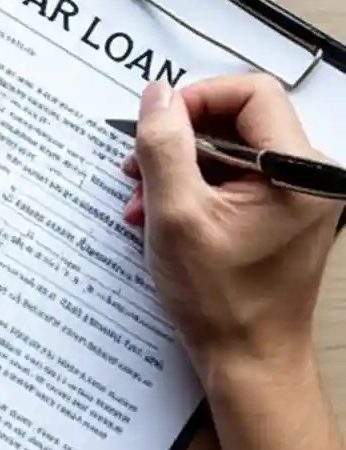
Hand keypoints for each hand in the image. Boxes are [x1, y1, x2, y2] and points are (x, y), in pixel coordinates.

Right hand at [122, 75, 343, 377]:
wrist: (247, 356)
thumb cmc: (222, 301)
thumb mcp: (175, 214)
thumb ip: (163, 146)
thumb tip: (157, 96)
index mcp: (299, 172)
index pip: (251, 93)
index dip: (197, 99)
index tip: (159, 123)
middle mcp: (309, 177)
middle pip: (237, 118)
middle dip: (180, 139)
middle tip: (141, 165)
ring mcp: (296, 194)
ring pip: (229, 147)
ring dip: (179, 166)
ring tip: (145, 198)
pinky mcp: (280, 209)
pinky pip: (233, 174)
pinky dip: (193, 186)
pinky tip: (164, 211)